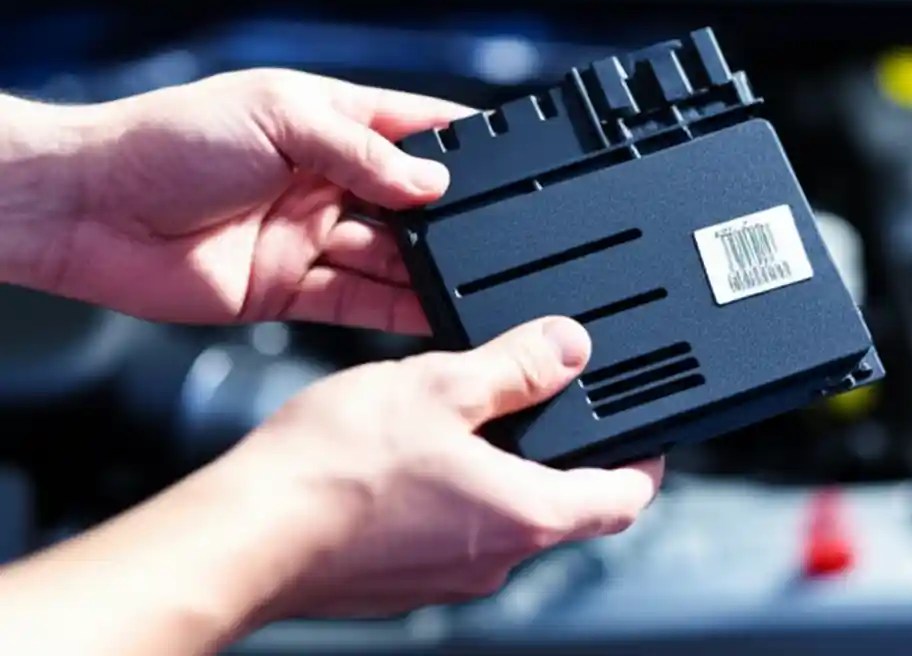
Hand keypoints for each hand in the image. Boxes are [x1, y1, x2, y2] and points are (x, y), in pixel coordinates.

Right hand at [0, 316, 660, 655]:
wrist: (244, 536)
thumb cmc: (332, 471)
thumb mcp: (441, 386)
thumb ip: (515, 366)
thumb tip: (569, 347)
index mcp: (526, 515)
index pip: (624, 498)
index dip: (647, 460)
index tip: (649, 431)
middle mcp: (496, 560)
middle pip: (567, 507)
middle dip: (570, 457)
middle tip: (558, 408)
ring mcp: (448, 577)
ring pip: (506, 520)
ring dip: (506, 472)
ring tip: (476, 419)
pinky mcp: (403, 581)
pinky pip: (453, 534)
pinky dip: (454, 496)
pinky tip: (414, 459)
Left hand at [3, 69, 470, 332]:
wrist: (89, 211)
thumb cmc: (165, 141)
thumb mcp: (278, 116)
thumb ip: (360, 151)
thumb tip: (431, 182)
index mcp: (326, 123)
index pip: (413, 130)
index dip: (459, 147)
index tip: (506, 167)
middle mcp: (325, 181)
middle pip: (410, 205)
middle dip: (448, 220)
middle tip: (489, 236)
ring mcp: (308, 237)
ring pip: (389, 259)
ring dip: (427, 271)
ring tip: (469, 279)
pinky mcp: (289, 291)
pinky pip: (357, 304)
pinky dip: (396, 311)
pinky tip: (433, 312)